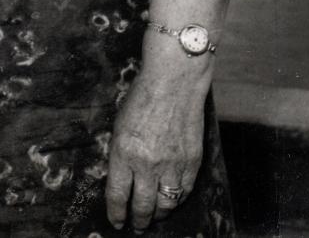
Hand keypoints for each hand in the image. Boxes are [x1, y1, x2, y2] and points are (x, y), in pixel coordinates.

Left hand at [105, 67, 207, 230]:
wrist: (174, 84)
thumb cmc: (141, 99)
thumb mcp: (119, 127)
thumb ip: (120, 155)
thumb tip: (121, 181)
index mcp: (123, 153)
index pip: (117, 194)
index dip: (116, 212)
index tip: (116, 221)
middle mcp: (148, 164)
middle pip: (142, 205)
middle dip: (137, 220)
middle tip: (135, 226)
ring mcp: (173, 165)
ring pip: (165, 204)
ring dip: (157, 215)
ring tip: (152, 218)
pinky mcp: (192, 163)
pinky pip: (184, 192)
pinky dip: (176, 201)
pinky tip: (170, 203)